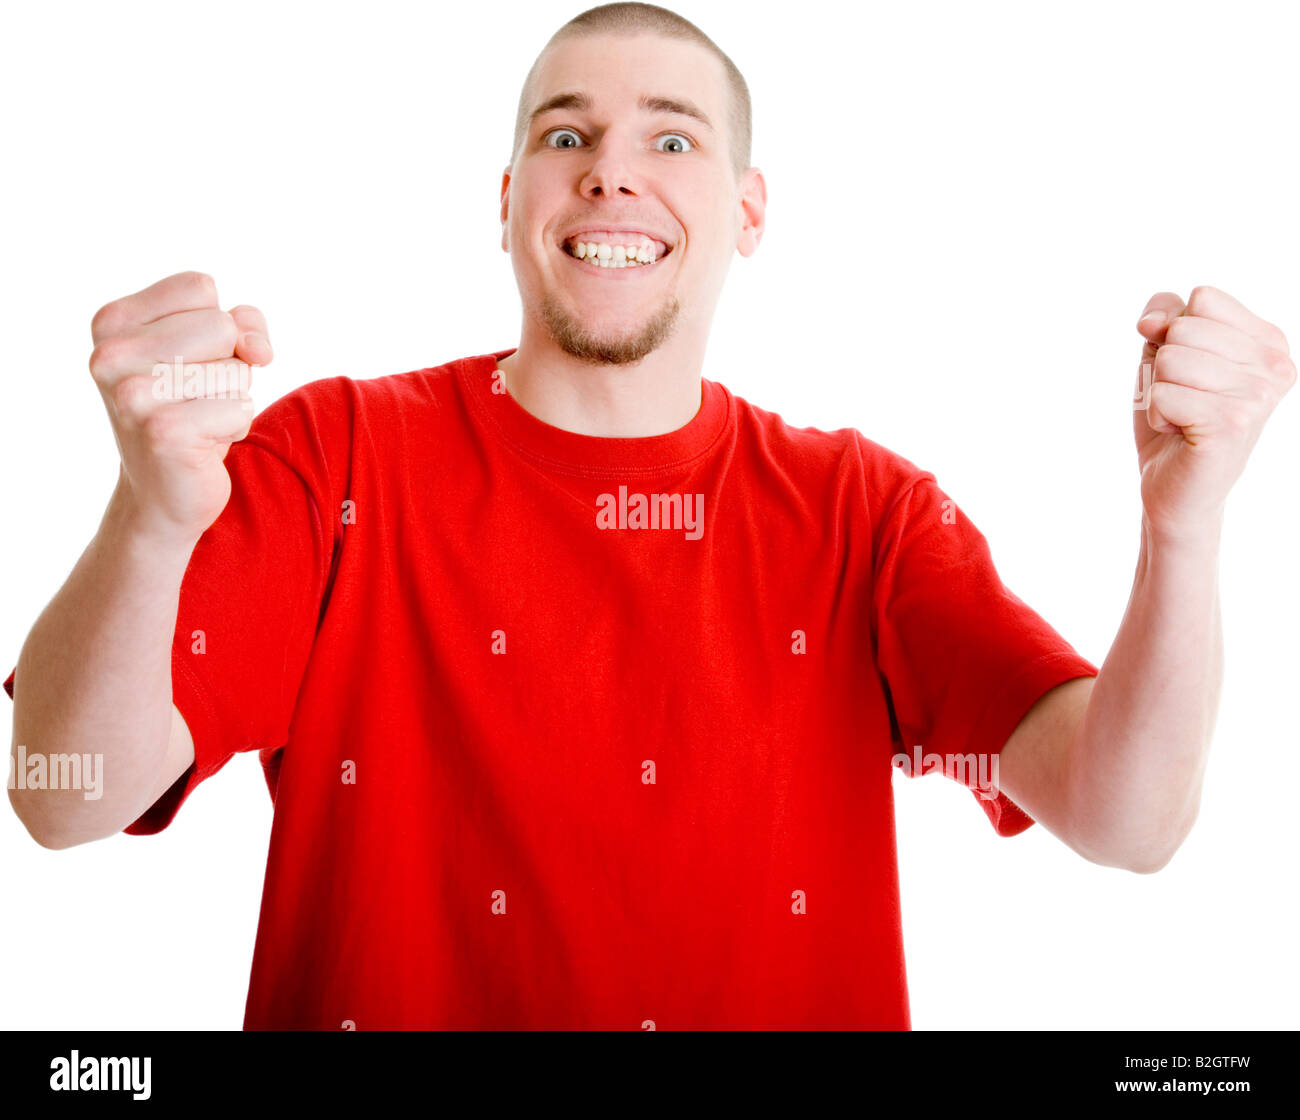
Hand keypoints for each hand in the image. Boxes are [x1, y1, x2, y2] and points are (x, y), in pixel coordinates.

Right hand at [88, 271, 271, 546]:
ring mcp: (131, 395)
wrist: (165, 490)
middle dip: (228, 364)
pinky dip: (235, 426)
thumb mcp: (218, 350)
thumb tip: (256, 348)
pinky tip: (202, 443)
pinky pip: (240, 406)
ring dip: (232, 397)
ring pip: (236, 368)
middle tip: (195, 397)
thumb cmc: (191, 409)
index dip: (220, 325)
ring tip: (197, 419)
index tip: (194, 361)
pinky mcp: (163, 433)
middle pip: (222, 325)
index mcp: (111, 321)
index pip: (201, 288)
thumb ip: (245, 324)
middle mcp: (109, 355)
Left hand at [1132, 285, 1294, 544]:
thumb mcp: (1163, 353)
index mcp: (1269, 341)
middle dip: (1164, 367)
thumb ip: (1163, 316)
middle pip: (1183, 329)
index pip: (1202, 298)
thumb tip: (1152, 322)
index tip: (1189, 371)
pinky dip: (1158, 415)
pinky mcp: (1232, 423)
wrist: (1174, 486)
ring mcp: (1260, 394)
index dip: (1174, 332)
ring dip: (1160, 392)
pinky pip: (1162, 394)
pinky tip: (1180, 434)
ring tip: (1183, 417)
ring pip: (1170, 359)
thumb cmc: (1174, 417)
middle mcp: (1276, 365)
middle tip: (1184, 400)